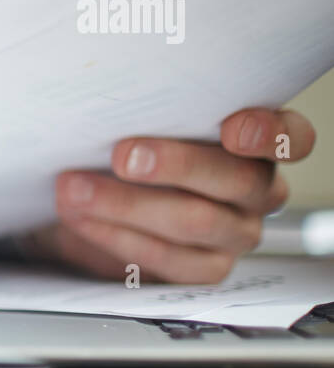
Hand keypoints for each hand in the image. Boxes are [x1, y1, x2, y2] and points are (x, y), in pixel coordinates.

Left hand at [27, 107, 315, 282]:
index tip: (233, 129)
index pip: (292, 138)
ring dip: (127, 203)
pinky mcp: (204, 268)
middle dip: (175, 164)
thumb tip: (117, 100)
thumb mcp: (136, 121)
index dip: (270, 133)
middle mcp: (255, 189)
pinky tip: (84, 219)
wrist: (89, 197)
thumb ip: (149, 111)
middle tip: (122, 155)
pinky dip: (118, 235)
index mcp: (256, 143)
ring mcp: (234, 232)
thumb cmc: (123, 145)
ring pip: (196, 220)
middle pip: (236, 178)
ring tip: (76, 189)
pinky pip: (169, 259)